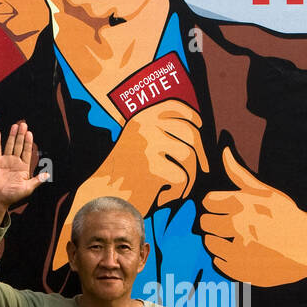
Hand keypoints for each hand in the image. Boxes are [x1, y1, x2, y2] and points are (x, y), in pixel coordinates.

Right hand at [0, 121, 46, 223]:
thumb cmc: (13, 195)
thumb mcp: (27, 188)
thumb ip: (36, 180)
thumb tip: (47, 175)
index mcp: (23, 167)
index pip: (27, 152)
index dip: (28, 142)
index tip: (30, 133)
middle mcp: (15, 162)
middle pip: (19, 146)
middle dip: (21, 135)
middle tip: (23, 124)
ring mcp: (5, 161)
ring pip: (9, 145)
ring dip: (12, 136)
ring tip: (15, 126)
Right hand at [52, 102, 207, 269]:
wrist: (103, 198)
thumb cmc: (126, 175)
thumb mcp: (141, 144)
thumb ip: (162, 132)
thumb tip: (197, 129)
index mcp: (141, 118)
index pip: (175, 108)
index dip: (192, 117)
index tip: (199, 128)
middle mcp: (145, 127)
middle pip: (189, 134)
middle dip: (200, 155)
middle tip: (203, 169)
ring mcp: (148, 146)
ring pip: (189, 157)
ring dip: (190, 176)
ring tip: (176, 188)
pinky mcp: (152, 167)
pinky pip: (182, 178)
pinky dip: (178, 191)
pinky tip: (164, 197)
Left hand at [199, 148, 306, 286]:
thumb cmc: (286, 215)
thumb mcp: (265, 191)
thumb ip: (239, 174)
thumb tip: (223, 151)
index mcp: (242, 204)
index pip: (208, 202)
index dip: (216, 205)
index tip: (228, 209)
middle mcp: (239, 226)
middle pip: (205, 223)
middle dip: (214, 223)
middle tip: (231, 226)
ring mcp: (239, 250)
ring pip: (209, 244)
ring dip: (219, 241)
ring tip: (238, 239)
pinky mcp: (241, 271)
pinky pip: (218, 262)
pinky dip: (225, 259)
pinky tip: (242, 253)